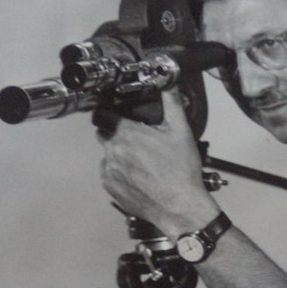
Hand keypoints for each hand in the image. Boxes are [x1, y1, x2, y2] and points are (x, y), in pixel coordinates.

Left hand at [99, 89, 219, 235]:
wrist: (179, 206)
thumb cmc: (181, 170)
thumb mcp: (181, 131)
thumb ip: (171, 102)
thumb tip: (168, 80)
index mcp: (126, 133)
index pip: (107, 114)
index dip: (115, 113)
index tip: (125, 118)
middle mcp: (112, 150)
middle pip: (106, 134)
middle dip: (118, 134)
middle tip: (139, 141)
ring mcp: (109, 170)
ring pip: (108, 154)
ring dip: (119, 154)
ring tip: (142, 163)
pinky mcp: (109, 187)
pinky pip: (109, 173)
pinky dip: (119, 172)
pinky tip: (138, 176)